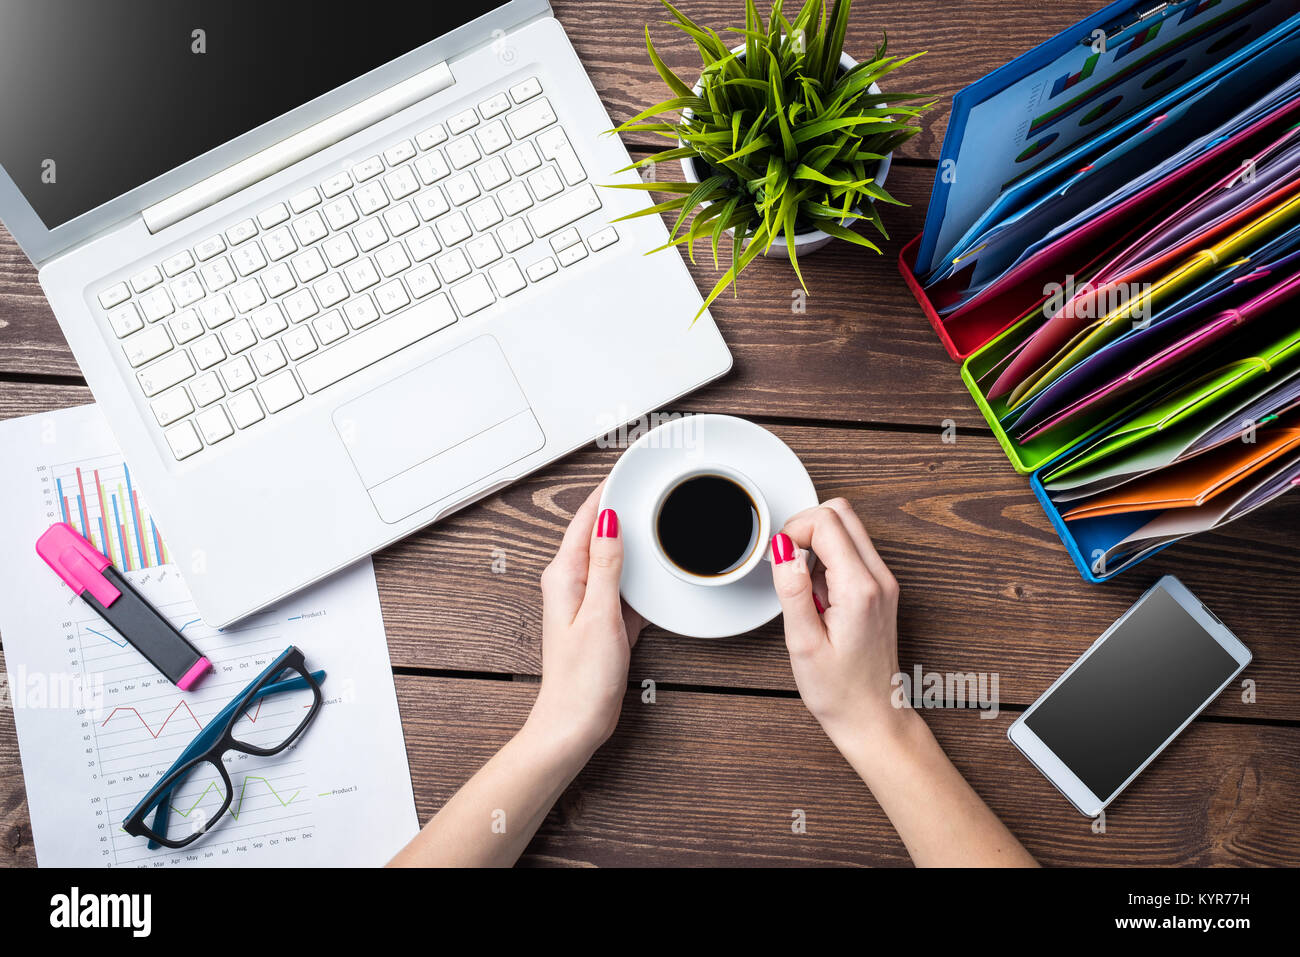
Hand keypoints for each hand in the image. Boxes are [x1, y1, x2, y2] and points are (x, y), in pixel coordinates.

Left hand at [529, 482, 643, 754]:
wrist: (576, 723)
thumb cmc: (582, 679)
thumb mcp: (600, 615)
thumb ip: (606, 565)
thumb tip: (608, 519)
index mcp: (564, 576)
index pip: (585, 517)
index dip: (607, 489)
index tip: (627, 467)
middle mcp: (571, 584)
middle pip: (599, 532)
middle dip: (623, 506)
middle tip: (650, 482)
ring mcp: (588, 601)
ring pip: (614, 557)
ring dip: (635, 539)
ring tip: (660, 516)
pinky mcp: (604, 619)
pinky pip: (624, 585)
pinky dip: (641, 573)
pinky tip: (658, 569)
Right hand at [770, 498, 912, 748]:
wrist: (873, 718)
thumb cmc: (839, 692)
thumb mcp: (803, 643)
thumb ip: (792, 588)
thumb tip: (783, 547)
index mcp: (860, 589)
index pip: (826, 521)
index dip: (793, 530)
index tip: (779, 560)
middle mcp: (880, 579)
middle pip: (841, 512)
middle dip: (805, 526)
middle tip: (787, 565)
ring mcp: (884, 583)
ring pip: (847, 528)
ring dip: (817, 544)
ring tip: (804, 589)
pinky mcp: (880, 589)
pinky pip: (852, 551)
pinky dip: (828, 559)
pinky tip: (818, 596)